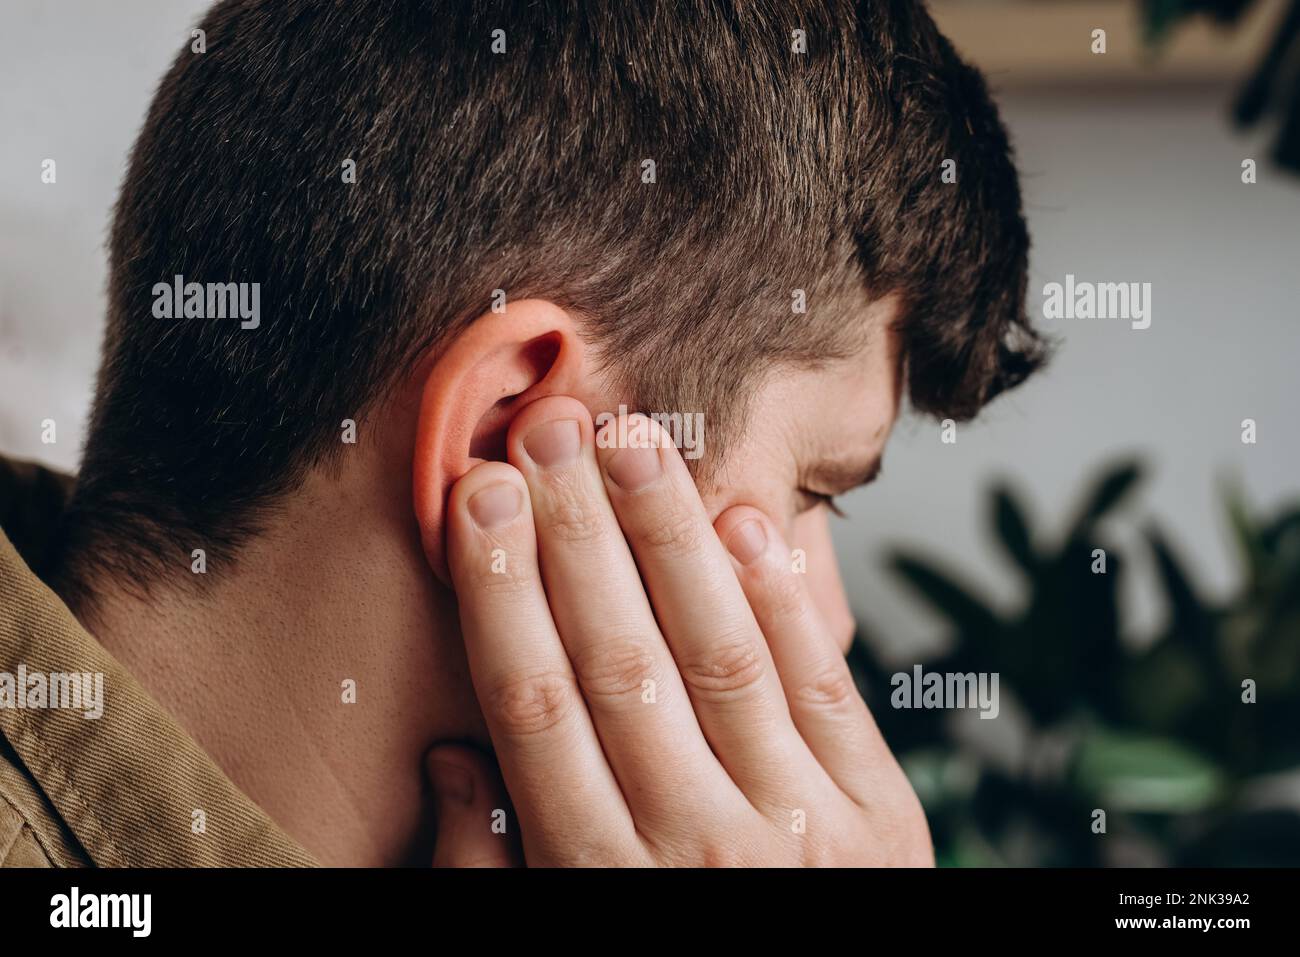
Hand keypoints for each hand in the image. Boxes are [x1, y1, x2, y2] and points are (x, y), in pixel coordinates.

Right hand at [428, 396, 932, 866]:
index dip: (506, 592)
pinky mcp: (882, 821)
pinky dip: (786, 602)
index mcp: (599, 882)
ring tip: (634, 442)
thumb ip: (492, 865)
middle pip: (622, 663)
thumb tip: (452, 753)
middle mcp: (697, 850)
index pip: (537, 709)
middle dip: (578, 537)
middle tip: (548, 432)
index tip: (482, 497)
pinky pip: (824, 693)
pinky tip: (744, 521)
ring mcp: (800, 832)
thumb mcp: (552, 941)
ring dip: (672, 539)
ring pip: (721, 656)